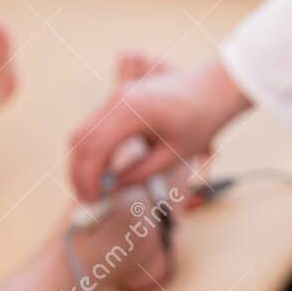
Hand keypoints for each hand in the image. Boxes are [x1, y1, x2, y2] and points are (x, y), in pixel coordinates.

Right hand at [68, 58, 250, 201]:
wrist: (212, 89)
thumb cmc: (199, 122)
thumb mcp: (173, 155)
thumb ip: (139, 173)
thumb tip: (111, 188)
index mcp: (132, 111)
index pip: (97, 148)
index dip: (91, 178)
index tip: (95, 201)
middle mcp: (117, 99)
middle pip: (81, 139)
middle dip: (79, 172)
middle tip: (88, 199)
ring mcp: (116, 96)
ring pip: (82, 132)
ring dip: (82, 161)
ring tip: (91, 189)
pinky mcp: (118, 99)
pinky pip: (94, 126)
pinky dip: (91, 150)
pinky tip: (101, 171)